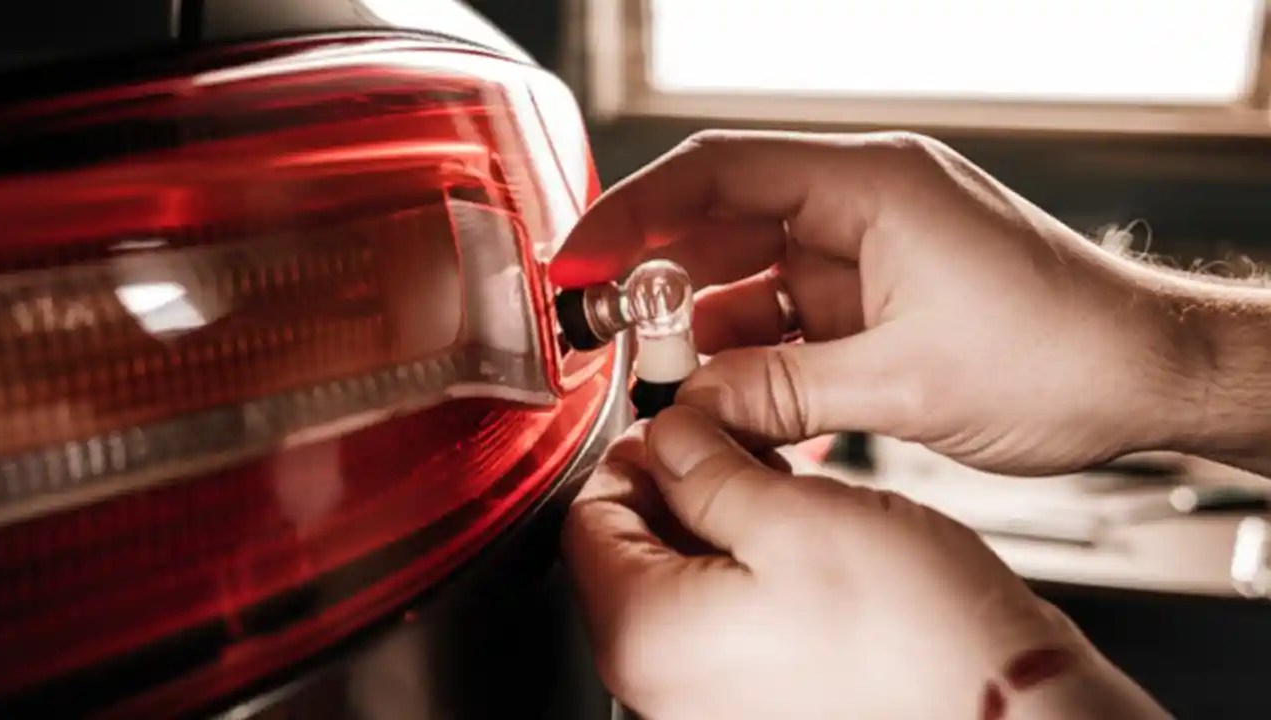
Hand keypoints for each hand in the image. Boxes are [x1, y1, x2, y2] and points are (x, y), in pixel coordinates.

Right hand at [553, 131, 1203, 474]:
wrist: (1147, 374)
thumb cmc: (1060, 352)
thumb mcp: (905, 383)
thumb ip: (784, 393)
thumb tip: (695, 408)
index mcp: (868, 186)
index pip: (718, 173)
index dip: (634, 211)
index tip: (577, 257)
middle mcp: (861, 206)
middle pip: (723, 223)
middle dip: (658, 281)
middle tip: (603, 335)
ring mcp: (867, 254)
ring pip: (751, 280)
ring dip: (706, 333)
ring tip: (664, 388)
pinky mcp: (877, 300)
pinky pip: (789, 321)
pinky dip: (753, 360)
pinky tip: (728, 402)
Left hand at [564, 406, 1167, 718]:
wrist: (1006, 712)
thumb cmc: (916, 640)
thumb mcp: (791, 515)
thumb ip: (705, 468)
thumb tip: (668, 438)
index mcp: (645, 637)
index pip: (587, 521)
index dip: (633, 453)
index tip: (675, 421)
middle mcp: (664, 683)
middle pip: (632, 552)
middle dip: (679, 483)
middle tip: (732, 438)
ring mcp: (712, 698)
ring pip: (684, 580)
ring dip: (719, 518)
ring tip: (777, 478)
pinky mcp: (762, 699)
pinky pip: (727, 617)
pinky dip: (749, 564)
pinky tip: (798, 531)